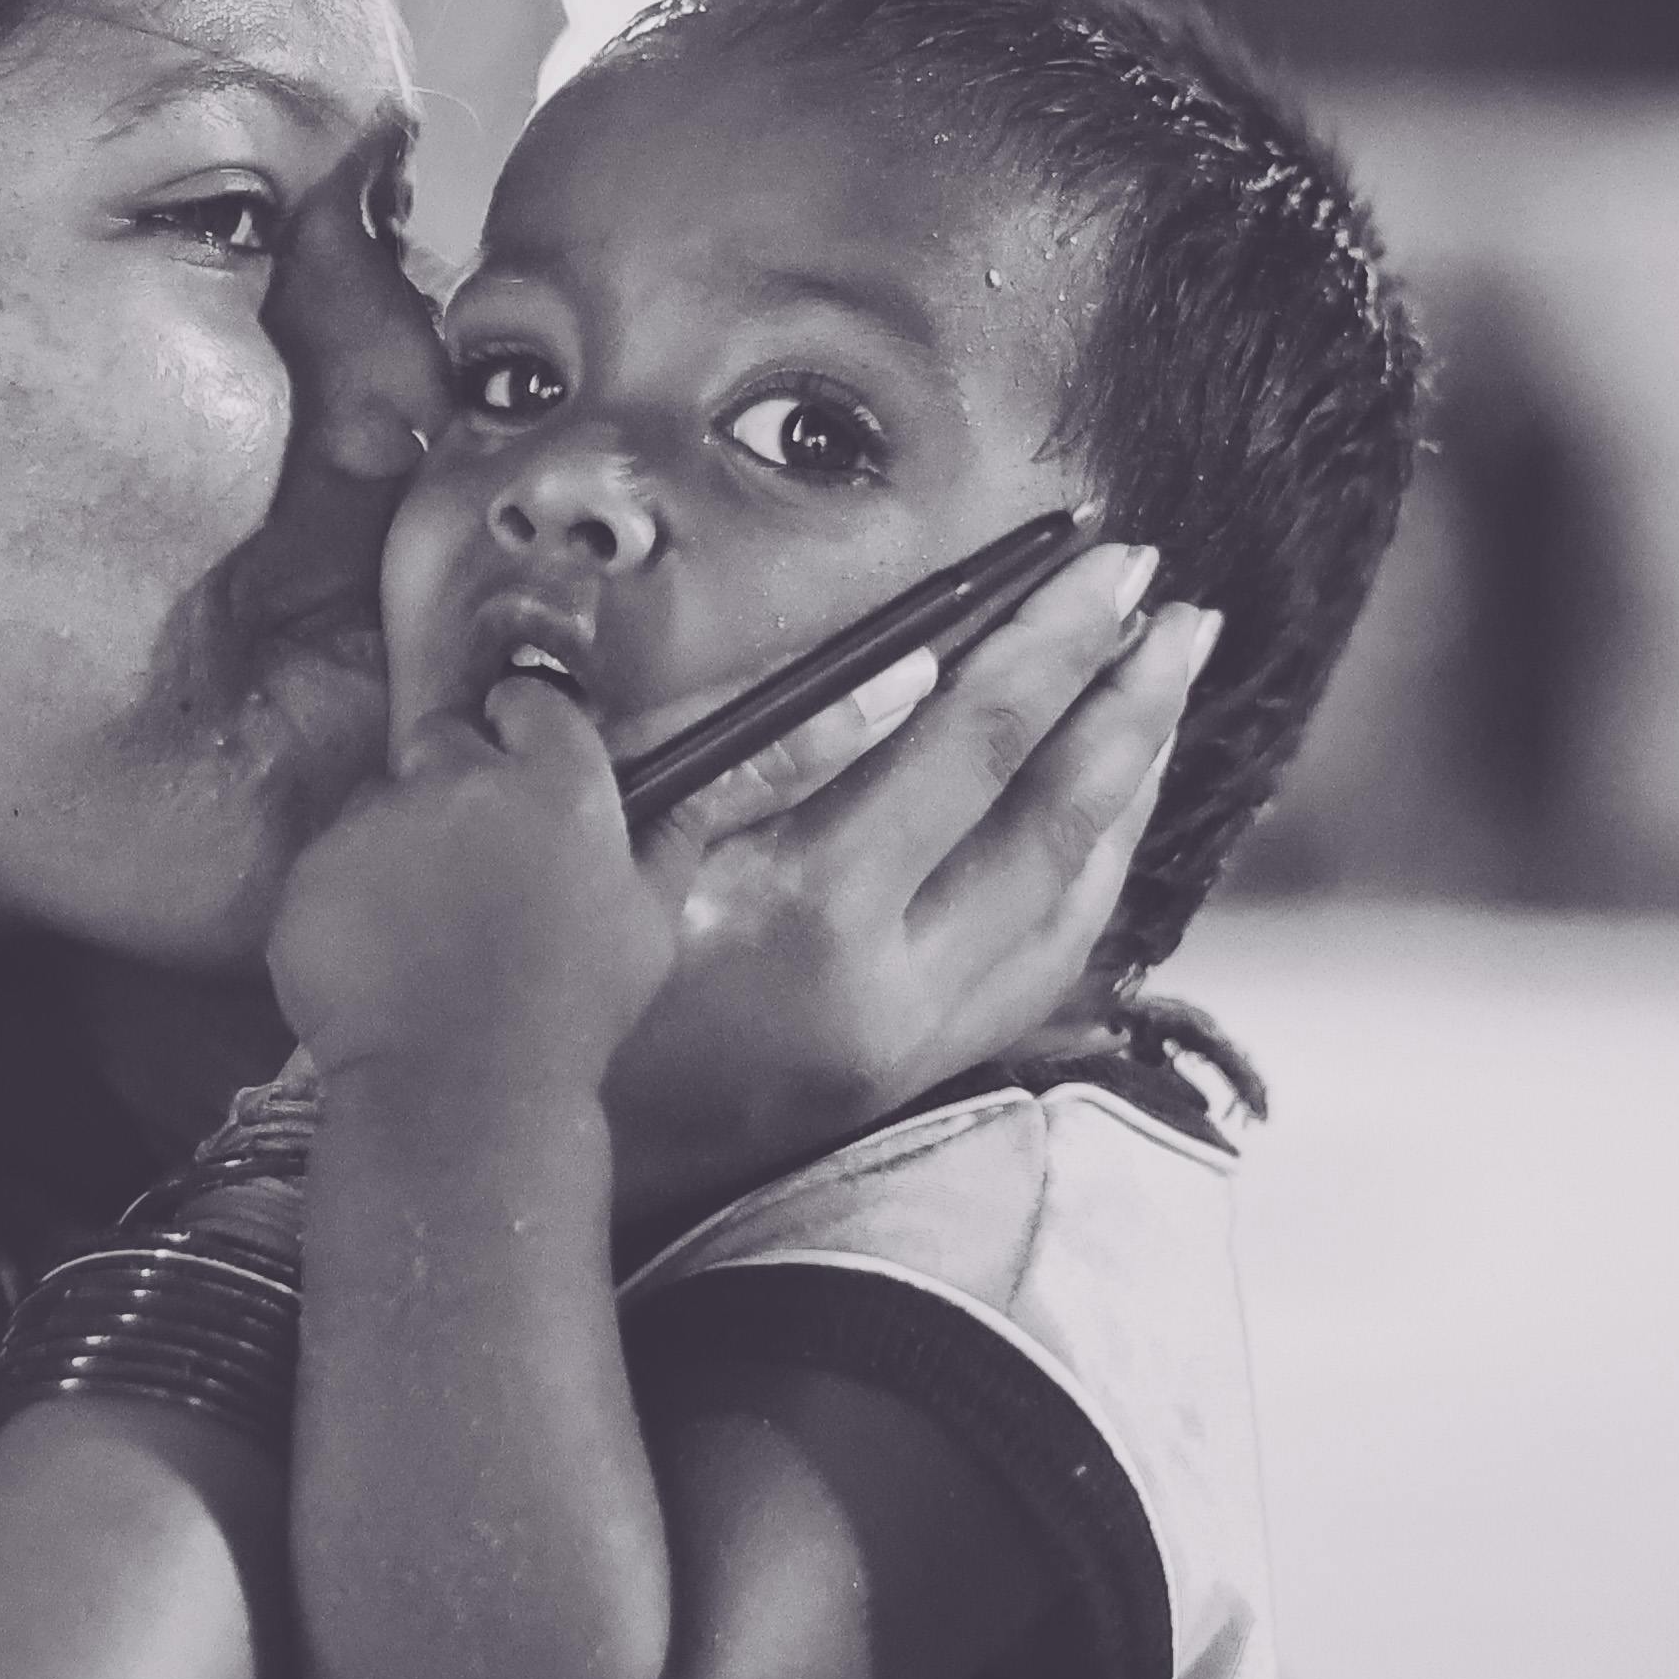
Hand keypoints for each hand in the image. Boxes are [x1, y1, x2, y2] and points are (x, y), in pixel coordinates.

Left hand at [270, 675, 678, 1088]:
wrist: (462, 1085)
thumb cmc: (573, 1009)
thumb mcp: (650, 929)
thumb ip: (668, 844)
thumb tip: (689, 789)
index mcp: (555, 784)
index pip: (530, 701)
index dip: (522, 725)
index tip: (519, 760)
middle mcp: (461, 780)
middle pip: (442, 736)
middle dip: (452, 776)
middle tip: (467, 852)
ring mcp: (377, 820)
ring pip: (378, 800)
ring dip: (397, 836)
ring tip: (416, 917)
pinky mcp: (315, 868)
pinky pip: (332, 862)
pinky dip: (349, 894)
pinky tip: (377, 953)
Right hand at [605, 542, 1210, 1221]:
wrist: (512, 1120)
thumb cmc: (552, 942)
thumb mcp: (616, 816)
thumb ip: (732, 726)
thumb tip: (881, 639)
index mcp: (800, 906)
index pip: (961, 739)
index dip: (1037, 639)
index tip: (1084, 559)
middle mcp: (879, 981)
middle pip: (1043, 801)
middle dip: (1114, 679)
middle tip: (1161, 586)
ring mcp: (911, 1038)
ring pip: (1073, 882)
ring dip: (1132, 761)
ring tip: (1167, 663)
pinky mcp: (918, 1069)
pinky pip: (1052, 954)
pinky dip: (1100, 859)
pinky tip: (1119, 788)